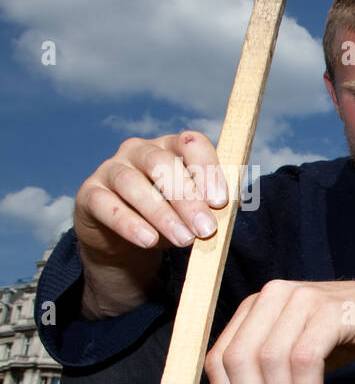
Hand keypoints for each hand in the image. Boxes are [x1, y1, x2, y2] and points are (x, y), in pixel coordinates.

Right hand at [73, 131, 228, 317]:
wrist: (126, 238)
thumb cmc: (169, 215)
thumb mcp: (193, 209)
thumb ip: (211, 204)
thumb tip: (236, 205)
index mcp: (170, 147)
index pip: (191, 143)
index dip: (207, 169)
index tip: (220, 202)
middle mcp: (138, 151)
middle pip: (162, 164)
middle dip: (187, 198)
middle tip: (206, 229)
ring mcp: (111, 169)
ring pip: (133, 184)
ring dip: (162, 214)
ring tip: (183, 239)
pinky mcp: (90, 194)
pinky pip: (107, 206)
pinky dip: (129, 224)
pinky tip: (148, 240)